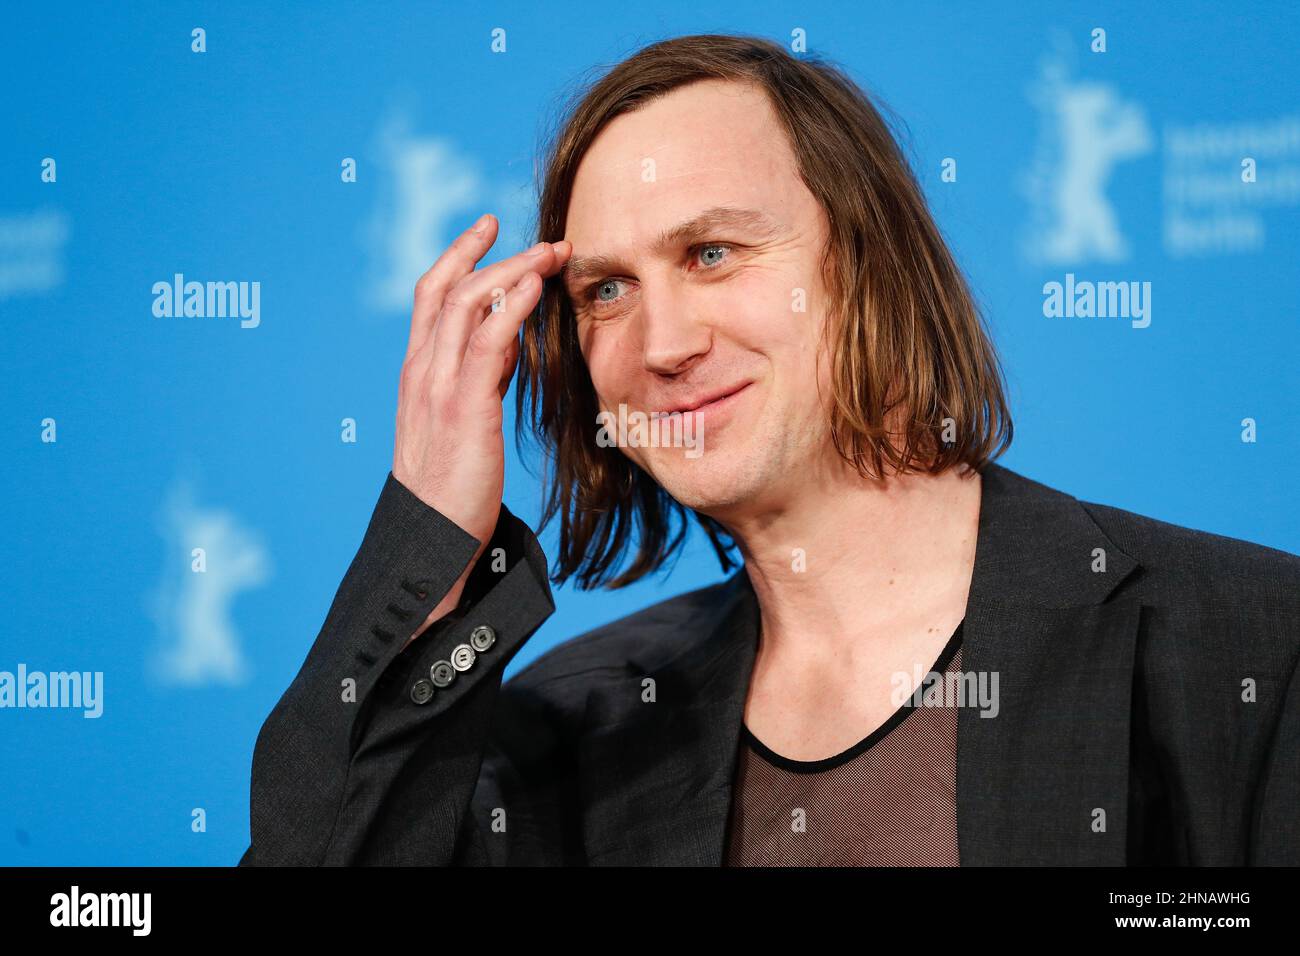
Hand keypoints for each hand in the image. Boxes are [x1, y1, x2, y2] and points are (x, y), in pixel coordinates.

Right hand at [393, 214, 570, 632]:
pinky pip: (487, 343)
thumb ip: (478, 382)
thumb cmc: (451, 493)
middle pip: (447, 288)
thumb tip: (508, 350)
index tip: (491, 228)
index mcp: (420, 375)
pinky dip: (511, 307)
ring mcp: (438, 388)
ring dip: (513, 270)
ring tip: (552, 254)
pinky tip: (537, 288)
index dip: (459, 256)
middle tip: (544, 238)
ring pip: (467, 304)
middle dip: (493, 253)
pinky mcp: (463, 409)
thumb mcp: (461, 425)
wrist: (432, 544)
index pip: (433, 297)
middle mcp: (422, 372)